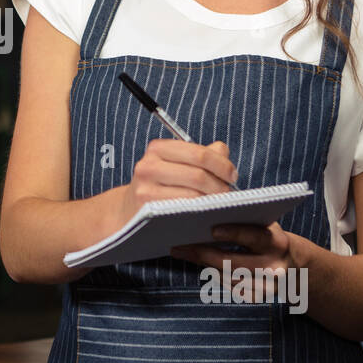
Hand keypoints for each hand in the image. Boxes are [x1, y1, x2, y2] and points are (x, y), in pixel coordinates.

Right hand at [116, 138, 237, 227]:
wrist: (130, 209)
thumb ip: (203, 154)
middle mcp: (148, 166)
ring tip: (220, 204)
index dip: (222, 165)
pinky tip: (206, 213)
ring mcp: (145, 189)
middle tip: (229, 194)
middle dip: (221, 186)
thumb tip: (222, 152)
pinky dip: (200, 213)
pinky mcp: (147, 210)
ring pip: (193, 196)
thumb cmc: (162, 184)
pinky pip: (183, 211)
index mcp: (158, 148)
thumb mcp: (177, 163)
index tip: (232, 175)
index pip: (199, 153)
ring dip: (213, 201)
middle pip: (198, 175)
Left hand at [169, 222, 305, 302]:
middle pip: (234, 263)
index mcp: (277, 243)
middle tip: (178, 246)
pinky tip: (200, 264)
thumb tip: (206, 212)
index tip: (212, 230)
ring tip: (182, 252)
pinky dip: (213, 274)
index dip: (234, 233)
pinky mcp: (257, 298)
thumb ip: (243, 220)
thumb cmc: (268, 239)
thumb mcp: (264, 226)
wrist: (294, 267)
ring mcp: (267, 286)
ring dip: (203, 265)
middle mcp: (274, 267)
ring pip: (227, 277)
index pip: (255, 237)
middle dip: (204, 254)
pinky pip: (228, 287)